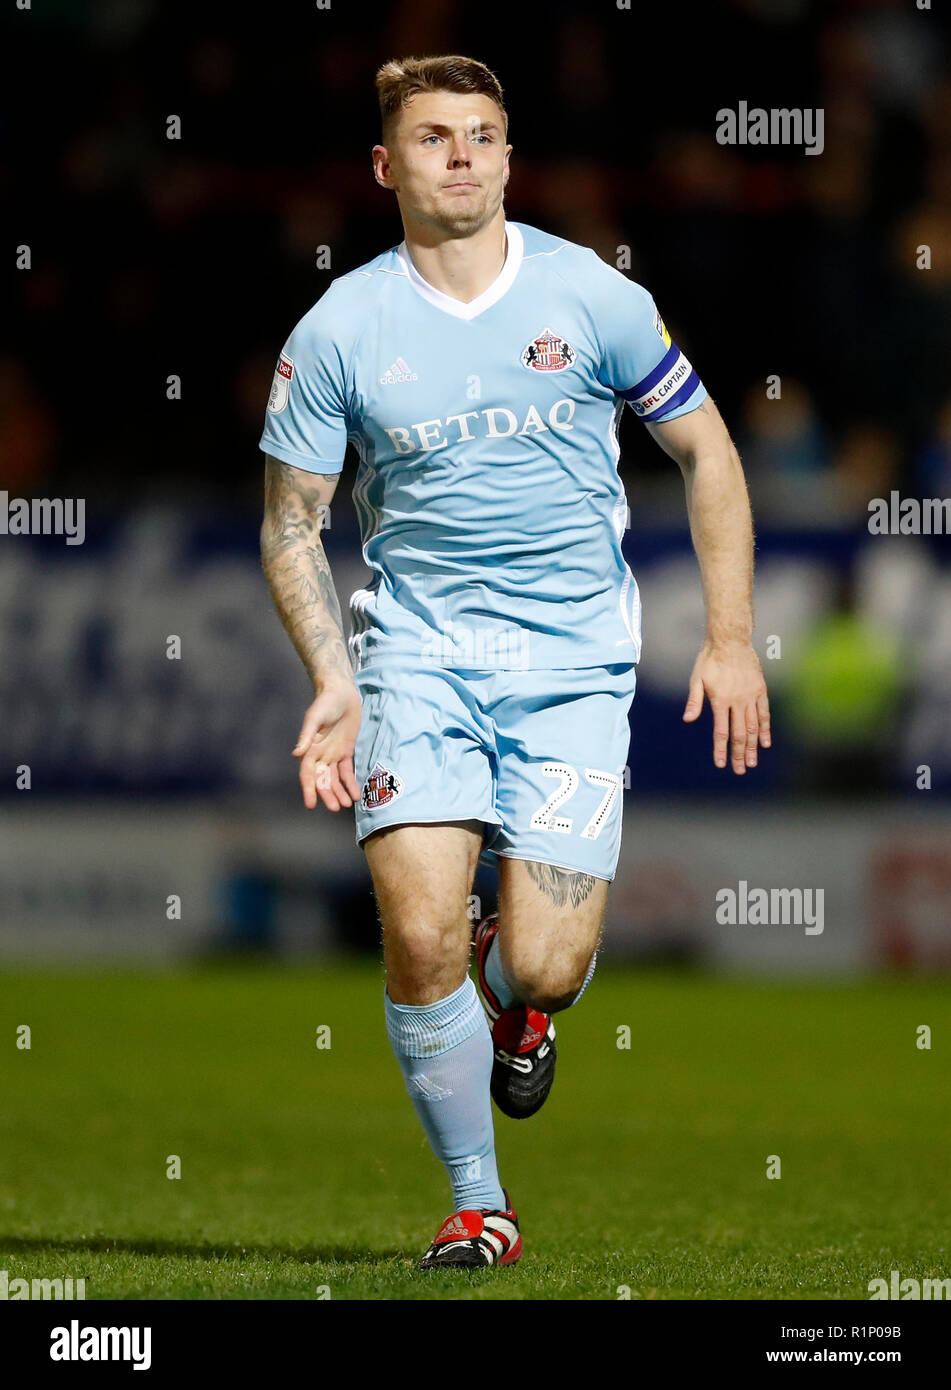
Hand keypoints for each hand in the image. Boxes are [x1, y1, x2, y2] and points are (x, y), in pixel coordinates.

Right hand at [293, 681, 362, 809]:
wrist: (341, 692)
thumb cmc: (325, 703)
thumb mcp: (315, 717)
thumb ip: (306, 736)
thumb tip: (296, 755)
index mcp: (310, 748)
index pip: (308, 774)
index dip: (308, 789)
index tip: (310, 805)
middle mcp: (320, 754)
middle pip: (322, 780)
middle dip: (327, 795)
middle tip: (334, 808)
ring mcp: (333, 754)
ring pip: (334, 779)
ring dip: (339, 792)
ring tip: (345, 805)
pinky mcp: (346, 751)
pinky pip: (347, 771)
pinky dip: (350, 783)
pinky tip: (355, 795)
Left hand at [683, 640, 770, 774]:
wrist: (731, 640)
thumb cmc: (709, 659)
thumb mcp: (697, 679)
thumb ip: (694, 700)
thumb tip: (688, 719)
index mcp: (720, 700)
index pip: (721, 731)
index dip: (721, 749)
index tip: (721, 764)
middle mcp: (738, 700)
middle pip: (739, 733)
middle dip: (739, 754)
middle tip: (740, 770)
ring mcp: (751, 696)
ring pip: (754, 726)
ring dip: (753, 746)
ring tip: (752, 762)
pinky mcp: (760, 690)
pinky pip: (765, 713)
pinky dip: (766, 728)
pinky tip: (765, 742)